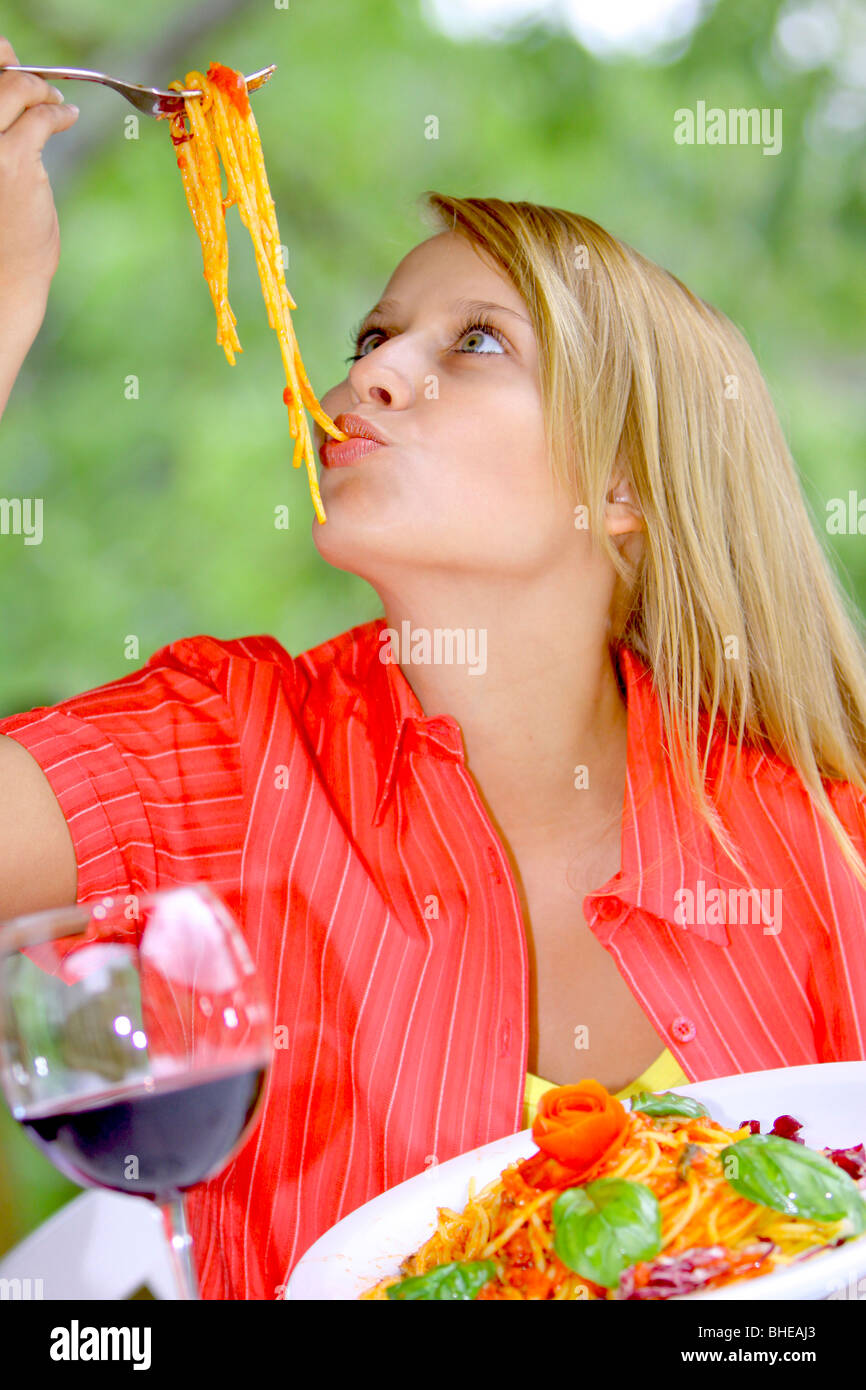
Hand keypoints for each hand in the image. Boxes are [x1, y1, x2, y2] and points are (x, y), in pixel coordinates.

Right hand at [0, 35, 79, 304]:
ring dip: (42, 90)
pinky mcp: (11, 160)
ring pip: (15, 88)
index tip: (10, 62)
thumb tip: (11, 79)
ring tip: (57, 102)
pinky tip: (70, 117)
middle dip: (19, 72)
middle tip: (43, 87)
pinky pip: (41, 117)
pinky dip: (60, 112)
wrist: (1, 276)